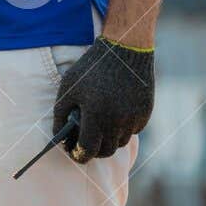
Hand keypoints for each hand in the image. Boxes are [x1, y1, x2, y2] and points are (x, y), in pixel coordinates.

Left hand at [52, 37, 154, 162]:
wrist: (124, 50)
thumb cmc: (91, 68)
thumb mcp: (68, 87)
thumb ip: (61, 114)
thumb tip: (59, 136)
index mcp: (96, 116)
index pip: (88, 150)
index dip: (78, 155)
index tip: (73, 153)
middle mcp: (118, 121)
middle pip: (106, 151)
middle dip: (94, 151)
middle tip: (85, 143)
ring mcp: (134, 118)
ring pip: (120, 141)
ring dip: (109, 139)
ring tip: (99, 127)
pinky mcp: (146, 113)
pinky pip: (133, 130)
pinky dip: (122, 128)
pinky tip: (114, 114)